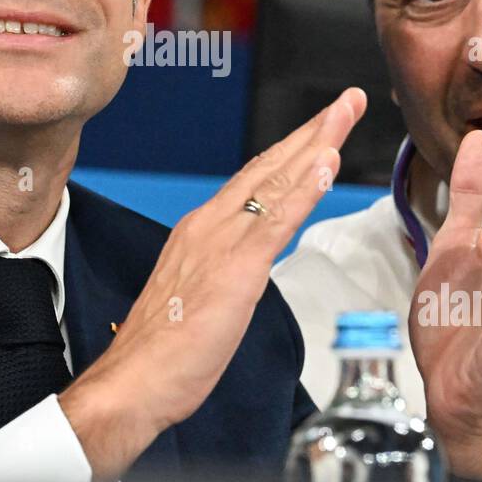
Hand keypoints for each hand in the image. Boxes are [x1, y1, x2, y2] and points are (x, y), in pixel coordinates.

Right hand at [60, 87, 367, 481]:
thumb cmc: (162, 350)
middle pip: (270, 166)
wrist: (135, 380)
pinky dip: (307, 186)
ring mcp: (223, 242)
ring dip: (316, 142)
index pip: (254, 179)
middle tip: (346, 101)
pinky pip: (279, 218)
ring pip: (277, 181)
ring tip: (345, 112)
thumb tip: (246, 268)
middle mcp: (210, 224)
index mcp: (200, 229)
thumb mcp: (198, 296)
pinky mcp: (237, 268)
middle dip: (312, 130)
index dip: (290, 150)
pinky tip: (328, 161)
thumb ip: (223, 271)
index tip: (318, 128)